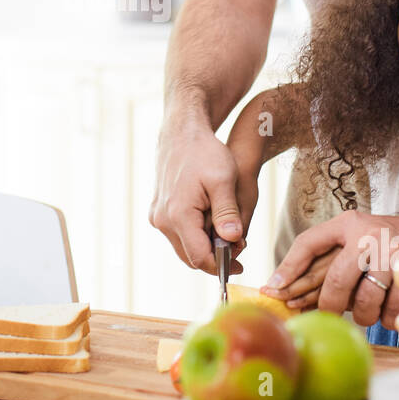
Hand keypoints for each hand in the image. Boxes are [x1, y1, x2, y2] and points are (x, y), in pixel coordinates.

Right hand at [150, 112, 249, 274]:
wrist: (182, 133)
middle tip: (239, 249)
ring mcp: (158, 216)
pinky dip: (196, 235)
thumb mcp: (223, 180)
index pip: (199, 257)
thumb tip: (233, 241)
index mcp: (178, 215)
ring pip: (184, 246)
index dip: (221, 266)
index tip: (240, 265)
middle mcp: (162, 220)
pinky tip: (213, 222)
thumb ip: (227, 212)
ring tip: (228, 232)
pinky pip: (178, 233)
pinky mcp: (158, 211)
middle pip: (190, 256)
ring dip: (205, 246)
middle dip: (215, 258)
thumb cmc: (205, 153)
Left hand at [262, 210, 398, 324]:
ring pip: (365, 300)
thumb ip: (332, 259)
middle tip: (328, 315)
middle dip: (328, 305)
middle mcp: (368, 234)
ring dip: (364, 314)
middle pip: (336, 280)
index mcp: (349, 224)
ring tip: (369, 310)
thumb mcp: (360, 238)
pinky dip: (389, 317)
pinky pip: (392, 309)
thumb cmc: (391, 243)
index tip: (273, 286)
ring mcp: (393, 252)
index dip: (288, 266)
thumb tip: (290, 290)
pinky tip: (391, 309)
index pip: (309, 242)